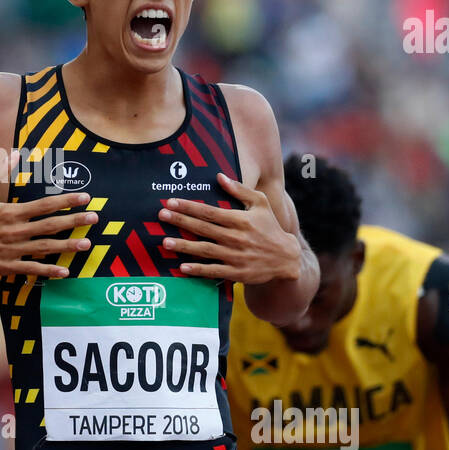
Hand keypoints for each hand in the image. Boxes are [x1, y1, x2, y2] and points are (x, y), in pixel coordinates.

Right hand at [0, 151, 97, 277]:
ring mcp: (11, 250)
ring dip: (68, 246)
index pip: (45, 205)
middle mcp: (14, 232)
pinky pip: (31, 268)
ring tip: (86, 244)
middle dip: (75, 221)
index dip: (67, 201)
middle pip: (51, 226)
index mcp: (10, 212)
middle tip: (94, 218)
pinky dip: (49, 271)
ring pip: (46, 248)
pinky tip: (65, 271)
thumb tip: (16, 153)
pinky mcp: (5, 266)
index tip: (85, 197)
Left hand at [156, 173, 300, 284]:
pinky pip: (213, 271)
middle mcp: (236, 238)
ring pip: (205, 250)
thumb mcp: (260, 204)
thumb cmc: (270, 227)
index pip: (210, 212)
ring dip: (184, 246)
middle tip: (161, 216)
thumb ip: (240, 190)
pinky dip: (198, 270)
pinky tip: (182, 267)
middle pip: (203, 229)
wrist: (287, 258)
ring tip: (165, 242)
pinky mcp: (236, 272)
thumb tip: (219, 176)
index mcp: (240, 220)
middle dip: (181, 221)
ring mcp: (235, 256)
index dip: (189, 206)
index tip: (171, 202)